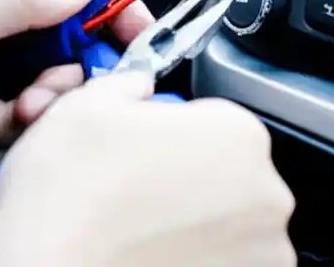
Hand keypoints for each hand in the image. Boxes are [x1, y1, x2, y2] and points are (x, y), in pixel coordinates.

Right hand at [0, 73, 295, 266]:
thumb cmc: (66, 205)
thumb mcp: (84, 106)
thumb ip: (128, 83)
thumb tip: (137, 86)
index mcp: (237, 135)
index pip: (213, 117)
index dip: (171, 130)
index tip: (144, 147)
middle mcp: (266, 194)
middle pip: (227, 170)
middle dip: (187, 176)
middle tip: (135, 189)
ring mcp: (262, 250)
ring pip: (229, 222)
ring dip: (193, 220)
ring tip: (138, 227)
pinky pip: (225, 259)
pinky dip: (196, 257)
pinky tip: (151, 253)